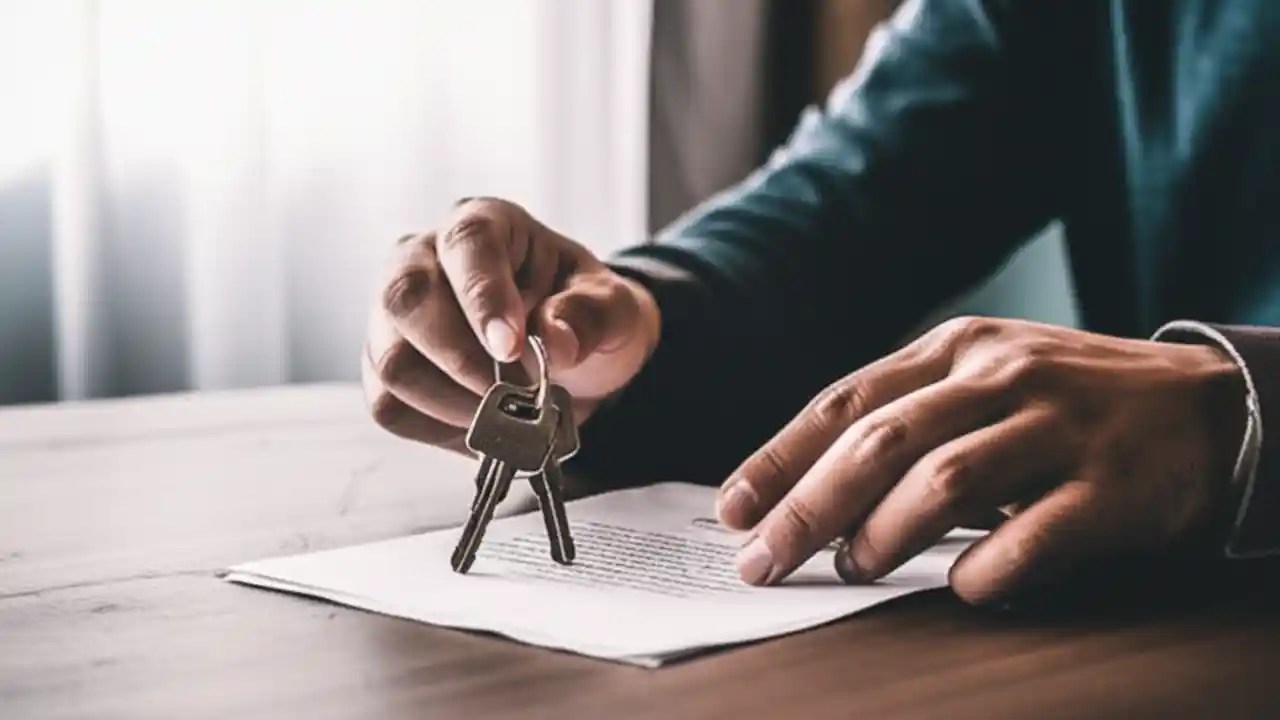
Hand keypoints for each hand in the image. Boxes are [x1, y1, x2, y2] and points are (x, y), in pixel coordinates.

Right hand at [363, 198, 659, 451]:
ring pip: (393, 362)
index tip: (511, 347)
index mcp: (485, 223)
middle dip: (460, 359)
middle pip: (405, 298)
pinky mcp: (385, 366)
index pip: (467, 243)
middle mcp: (424, 258)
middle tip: (512, 394)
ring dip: (454, 403)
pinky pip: (391, 406)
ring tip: (507, 415)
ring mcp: (395, 315)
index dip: (484, 296)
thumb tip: (554, 342)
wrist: (570, 355)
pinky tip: (482, 424)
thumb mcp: (611, 308)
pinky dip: (440, 428)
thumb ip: (589, 317)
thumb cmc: (581, 315)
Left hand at [718, 317, 1246, 602]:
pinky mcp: (1108, 486)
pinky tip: (962, 587)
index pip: (843, 402)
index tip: (734, 509)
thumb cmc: (1068, 401)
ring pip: (940, 482)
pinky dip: (982, 572)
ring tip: (855, 568)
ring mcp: (1055, 427)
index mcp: (955, 348)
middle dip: (806, 508)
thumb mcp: (983, 379)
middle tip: (765, 560)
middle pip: (877, 443)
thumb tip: (810, 490)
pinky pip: (1027, 538)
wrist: (1206, 406)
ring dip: (882, 537)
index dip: (779, 458)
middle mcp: (999, 377)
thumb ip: (906, 416)